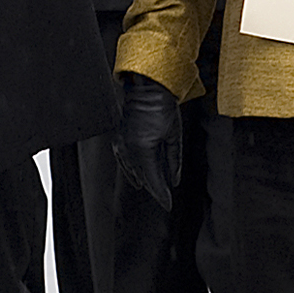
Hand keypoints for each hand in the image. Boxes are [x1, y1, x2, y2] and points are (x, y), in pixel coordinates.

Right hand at [114, 72, 182, 209]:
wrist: (147, 88)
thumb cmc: (163, 107)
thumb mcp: (174, 135)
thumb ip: (174, 159)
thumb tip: (174, 180)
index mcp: (144, 149)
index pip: (153, 179)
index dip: (161, 194)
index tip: (168, 204)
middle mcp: (129, 148)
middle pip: (142, 176)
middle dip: (153, 188)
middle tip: (163, 199)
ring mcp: (122, 143)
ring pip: (131, 170)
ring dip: (141, 180)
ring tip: (149, 188)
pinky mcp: (118, 137)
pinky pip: (122, 160)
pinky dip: (129, 169)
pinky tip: (134, 176)